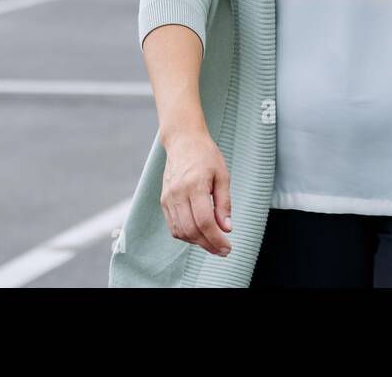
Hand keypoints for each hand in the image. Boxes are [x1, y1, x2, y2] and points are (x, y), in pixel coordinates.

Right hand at [159, 129, 233, 256]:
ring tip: (212, 242)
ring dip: (197, 242)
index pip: (204, 221)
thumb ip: (224, 203)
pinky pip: (173, 226)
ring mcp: (168, 197)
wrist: (183, 141)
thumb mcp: (222, 175)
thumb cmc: (206, 155)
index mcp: (194, 185)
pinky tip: (199, 234)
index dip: (216, 239)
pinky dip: (186, 234)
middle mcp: (178, 193)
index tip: (228, 247)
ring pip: (180, 231)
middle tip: (222, 250)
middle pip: (191, 230)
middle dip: (208, 244)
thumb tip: (227, 228)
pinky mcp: (163, 200)